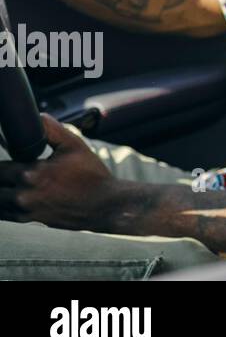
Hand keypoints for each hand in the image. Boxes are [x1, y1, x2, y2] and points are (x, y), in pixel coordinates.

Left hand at [0, 114, 115, 228]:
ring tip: (13, 182)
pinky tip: (16, 195)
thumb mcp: (74, 145)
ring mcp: (24, 211)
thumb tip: (37, 116)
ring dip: (3, 190)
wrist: (104, 205)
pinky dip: (6, 204)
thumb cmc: (91, 175)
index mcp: (31, 173)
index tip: (13, 161)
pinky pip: (4, 214)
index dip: (3, 163)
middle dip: (2, 177)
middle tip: (12, 171)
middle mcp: (23, 195)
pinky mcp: (29, 221)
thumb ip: (51, 130)